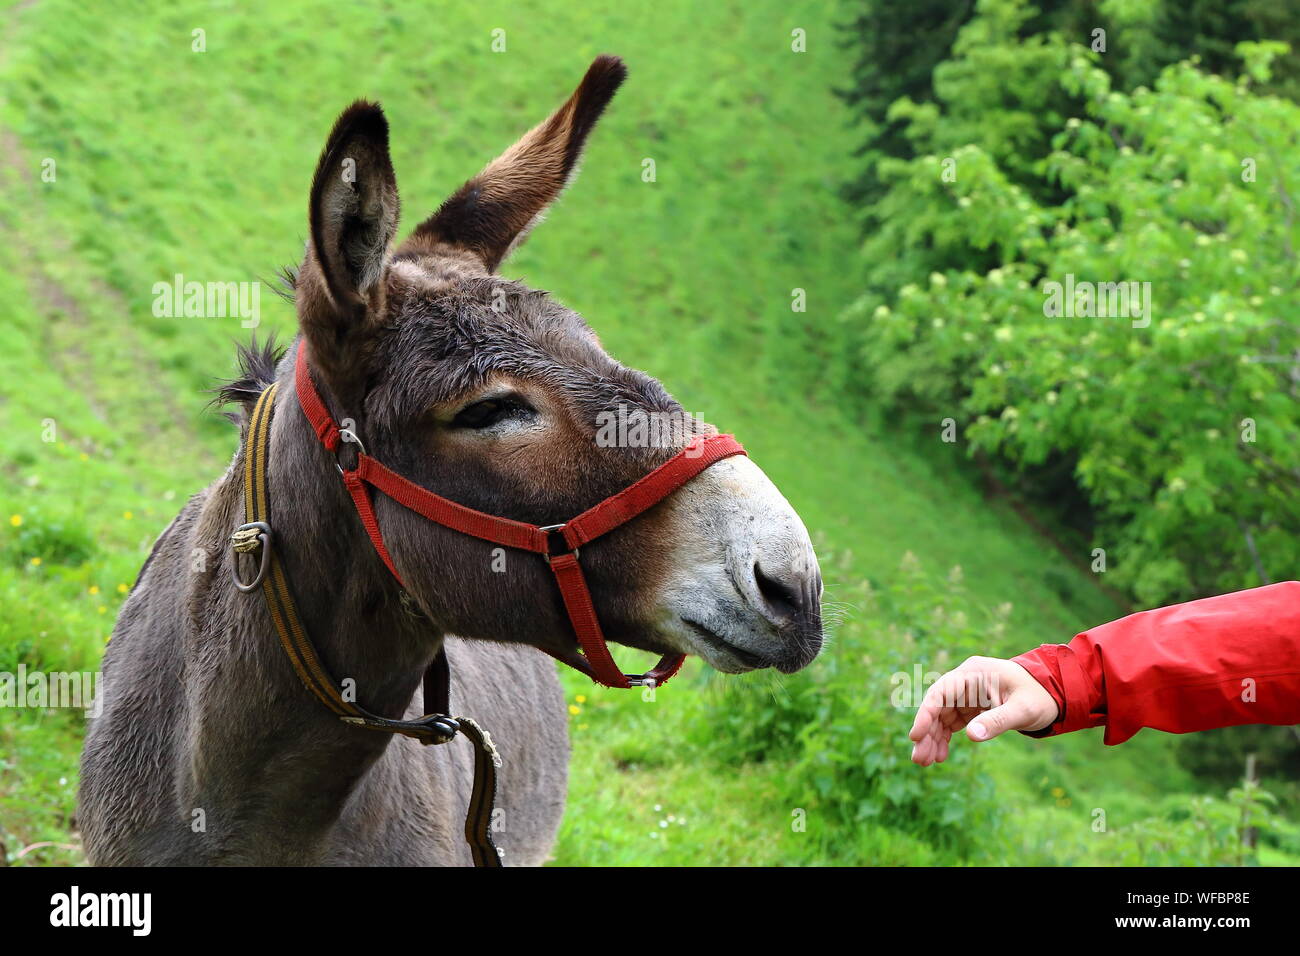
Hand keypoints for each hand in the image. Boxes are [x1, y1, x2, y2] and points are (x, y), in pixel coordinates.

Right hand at [909, 656, 1058, 765]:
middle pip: (937, 707)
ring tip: (926, 762)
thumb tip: (971, 736)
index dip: (926, 714)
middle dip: (927, 733)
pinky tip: (941, 755)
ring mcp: (966, 694)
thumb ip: (997, 721)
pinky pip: (952, 723)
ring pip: (941, 717)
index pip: (941, 692)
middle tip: (919, 759)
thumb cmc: (1039, 697)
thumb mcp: (1022, 710)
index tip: (916, 736)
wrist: (1054, 694)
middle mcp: (965, 682)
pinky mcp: (971, 706)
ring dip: (933, 738)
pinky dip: (945, 738)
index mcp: (973, 674)